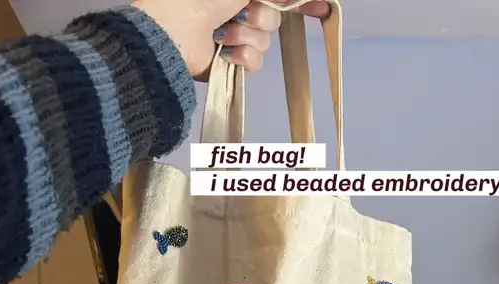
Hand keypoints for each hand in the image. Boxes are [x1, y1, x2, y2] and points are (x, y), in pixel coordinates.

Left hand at [133, 0, 330, 79]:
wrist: (175, 32)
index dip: (303, 3)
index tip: (323, 8)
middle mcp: (237, 9)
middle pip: (275, 16)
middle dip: (262, 15)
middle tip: (241, 11)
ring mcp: (234, 36)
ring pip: (266, 41)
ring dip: (247, 36)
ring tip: (223, 33)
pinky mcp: (229, 62)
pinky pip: (254, 62)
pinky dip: (242, 56)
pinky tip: (224, 52)